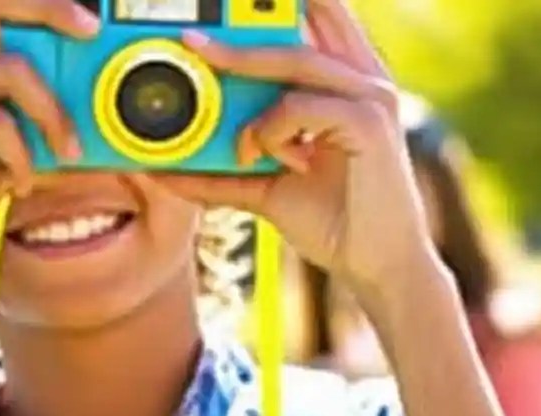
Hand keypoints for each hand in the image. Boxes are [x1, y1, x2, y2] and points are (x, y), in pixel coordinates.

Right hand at [0, 0, 97, 277]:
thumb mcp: (6, 145)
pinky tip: (18, 182)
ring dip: (53, 115)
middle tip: (90, 33)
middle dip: (49, 7)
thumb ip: (33, 114)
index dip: (40, 2)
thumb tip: (91, 97)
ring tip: (66, 154)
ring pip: (13, 70)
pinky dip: (20, 153)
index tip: (89, 23)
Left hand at [154, 0, 435, 295]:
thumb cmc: (333, 220)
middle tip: (190, 37)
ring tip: (214, 102)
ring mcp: (370, 95)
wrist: (376, 266)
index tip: (218, 12)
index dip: (274, 3)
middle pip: (304, 16)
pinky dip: (268, 130)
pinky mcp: (369, 123)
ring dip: (242, 71)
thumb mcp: (265, 188)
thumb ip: (223, 172)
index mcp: (344, 79)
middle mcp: (362, 76)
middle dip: (245, 23)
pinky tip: (260, 157)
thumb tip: (164, 169)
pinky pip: (300, 106)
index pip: (314, 13)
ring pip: (294, 57)